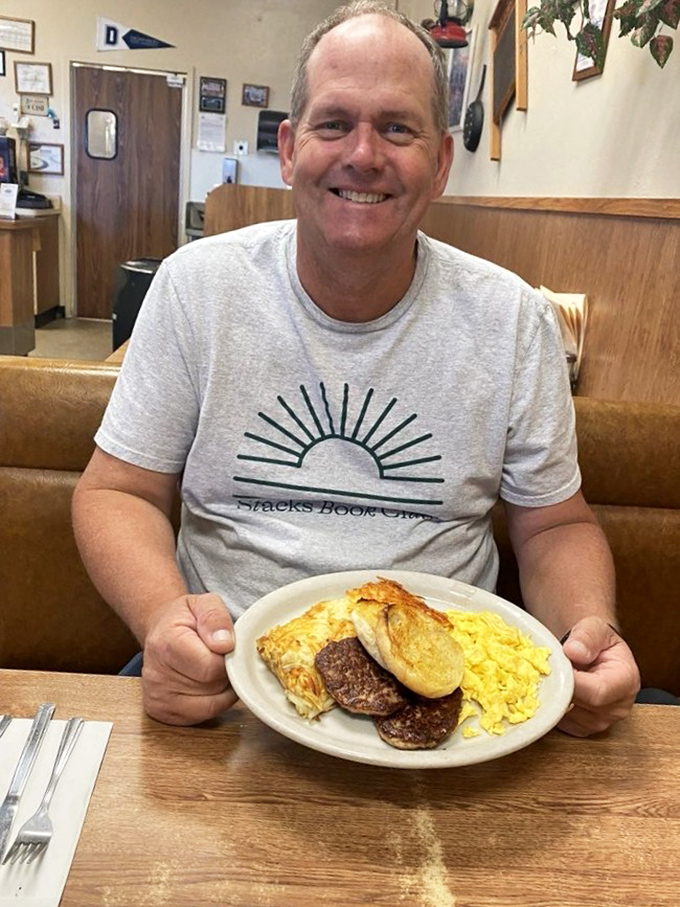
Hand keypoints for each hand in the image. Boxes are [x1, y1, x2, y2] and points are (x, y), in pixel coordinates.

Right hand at [141, 592, 238, 725]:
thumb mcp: (203, 603)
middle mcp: (156, 674)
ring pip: (209, 707)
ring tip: (215, 671)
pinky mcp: (160, 712)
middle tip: (220, 658)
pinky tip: (207, 685)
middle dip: (225, 674)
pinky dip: (211, 704)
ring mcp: (156, 696)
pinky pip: (200, 717)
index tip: (225, 647)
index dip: (227, 659)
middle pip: (211, 688)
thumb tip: (225, 644)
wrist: (161, 630)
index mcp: (166, 643)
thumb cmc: (185, 618)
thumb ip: (216, 617)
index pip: (210, 667)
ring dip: (220, 691)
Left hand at [558, 616, 640, 736]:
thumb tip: (574, 652)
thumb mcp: (594, 627)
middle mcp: (619, 706)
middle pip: (579, 705)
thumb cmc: (597, 639)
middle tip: (547, 670)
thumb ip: (586, 636)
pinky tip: (555, 691)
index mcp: (626, 680)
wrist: (596, 652)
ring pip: (567, 717)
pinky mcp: (587, 729)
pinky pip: (563, 724)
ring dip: (555, 698)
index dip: (570, 682)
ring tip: (556, 678)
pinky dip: (554, 709)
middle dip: (559, 687)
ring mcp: (604, 721)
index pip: (596, 691)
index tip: (554, 668)